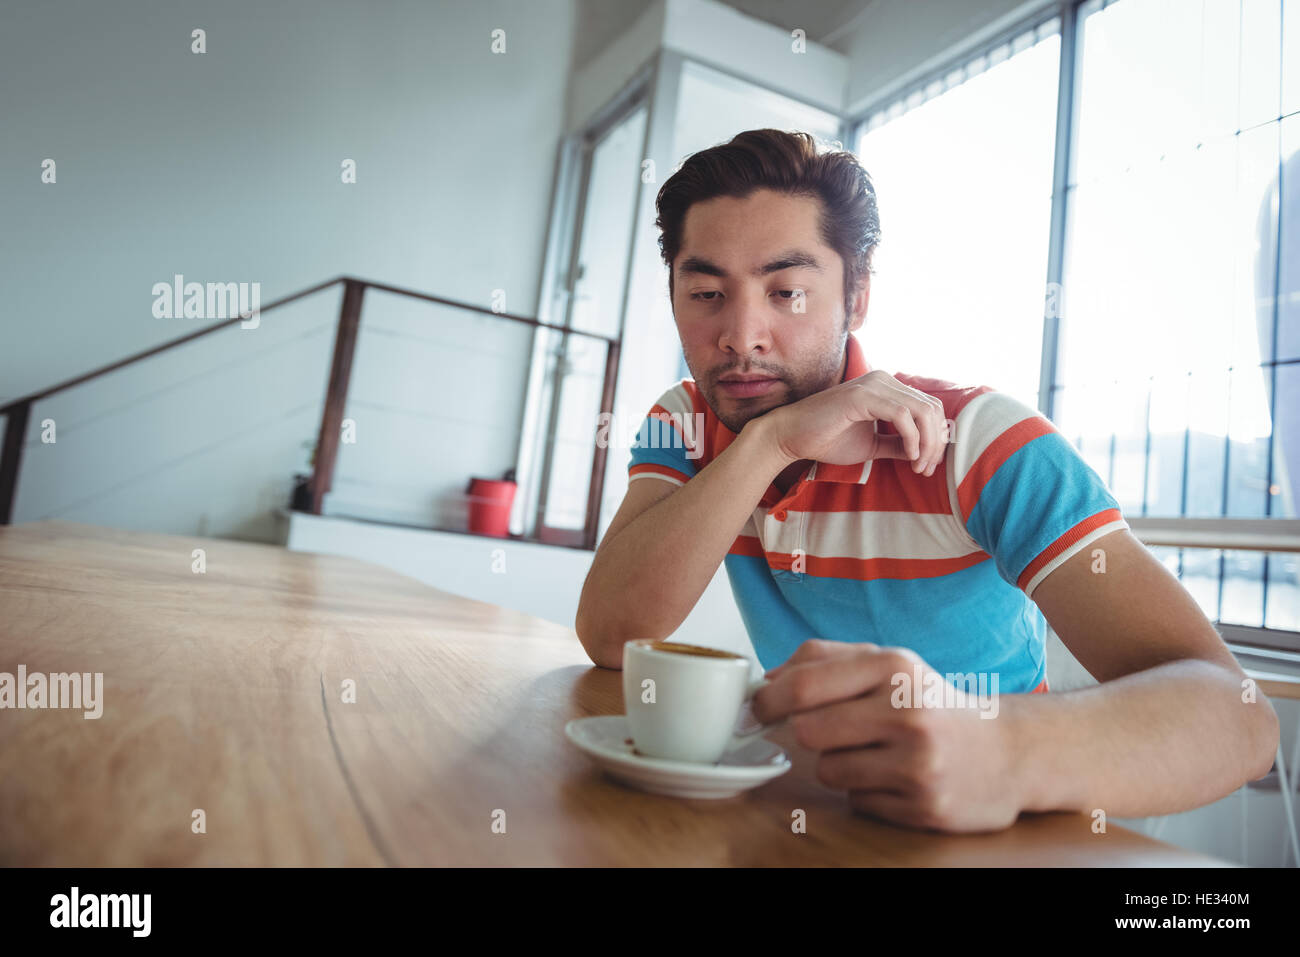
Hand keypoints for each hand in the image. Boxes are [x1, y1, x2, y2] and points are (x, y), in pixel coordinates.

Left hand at [751, 639, 1025, 832]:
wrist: (1008, 753)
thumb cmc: (931, 704)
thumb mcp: (889, 665)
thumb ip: (825, 661)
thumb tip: (765, 680)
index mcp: (895, 667)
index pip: (804, 686)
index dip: (767, 700)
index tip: (756, 709)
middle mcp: (907, 712)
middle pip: (807, 732)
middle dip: (807, 733)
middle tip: (830, 730)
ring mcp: (917, 764)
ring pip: (827, 770)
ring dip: (837, 764)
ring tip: (874, 753)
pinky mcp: (923, 808)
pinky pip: (857, 801)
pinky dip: (866, 791)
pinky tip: (895, 777)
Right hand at [757, 370, 948, 475]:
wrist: (792, 437)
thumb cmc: (826, 439)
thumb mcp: (872, 445)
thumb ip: (898, 445)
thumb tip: (925, 452)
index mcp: (887, 388)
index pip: (929, 407)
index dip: (936, 437)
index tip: (927, 465)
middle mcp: (884, 380)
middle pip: (932, 408)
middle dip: (936, 442)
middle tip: (927, 469)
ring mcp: (873, 385)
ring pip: (922, 410)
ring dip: (927, 443)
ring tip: (918, 466)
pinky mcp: (862, 396)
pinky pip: (902, 416)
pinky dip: (912, 439)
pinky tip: (908, 456)